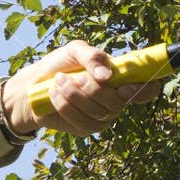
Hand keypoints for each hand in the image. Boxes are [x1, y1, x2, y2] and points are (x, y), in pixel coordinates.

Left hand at [1, 39, 164, 137]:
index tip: (128, 85)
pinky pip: (81, 120)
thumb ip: (93, 56)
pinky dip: (65, 105)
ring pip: (99, 111)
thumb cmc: (59, 65)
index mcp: (119, 79)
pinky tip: (54, 94)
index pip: (147, 89)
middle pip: (119, 101)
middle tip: (74, 77)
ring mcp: (103, 117)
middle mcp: (116, 100)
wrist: (32, 85)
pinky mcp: (86, 128)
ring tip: (59, 81)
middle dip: (94, 89)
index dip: (146, 89)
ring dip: (75, 95)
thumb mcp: (74, 51)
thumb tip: (107, 75)